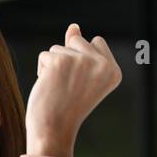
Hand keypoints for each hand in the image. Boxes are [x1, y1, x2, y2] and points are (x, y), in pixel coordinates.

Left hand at [25, 24, 121, 156]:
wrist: (53, 130)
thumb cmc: (65, 107)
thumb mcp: (78, 76)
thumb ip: (79, 49)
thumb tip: (73, 27)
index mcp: (114, 70)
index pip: (96, 42)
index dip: (82, 60)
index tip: (81, 85)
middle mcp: (102, 64)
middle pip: (77, 41)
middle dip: (66, 60)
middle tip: (68, 88)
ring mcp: (82, 61)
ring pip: (58, 48)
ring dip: (52, 67)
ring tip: (58, 89)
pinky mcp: (60, 62)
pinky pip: (45, 56)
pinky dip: (42, 70)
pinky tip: (48, 87)